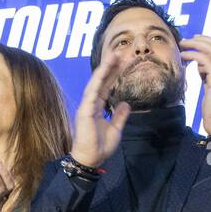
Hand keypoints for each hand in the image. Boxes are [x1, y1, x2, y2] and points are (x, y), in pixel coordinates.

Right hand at [70, 49, 131, 167]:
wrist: (91, 160)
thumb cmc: (100, 147)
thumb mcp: (116, 129)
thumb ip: (119, 116)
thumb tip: (125, 103)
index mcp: (97, 107)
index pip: (106, 86)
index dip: (114, 73)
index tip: (123, 62)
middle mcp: (90, 104)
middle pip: (101, 80)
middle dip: (110, 66)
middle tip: (120, 51)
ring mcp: (86, 106)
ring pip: (96, 83)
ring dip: (104, 68)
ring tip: (113, 55)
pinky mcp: (84, 111)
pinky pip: (92, 93)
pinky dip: (98, 81)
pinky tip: (104, 70)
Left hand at [179, 34, 210, 134]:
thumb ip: (209, 76)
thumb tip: (201, 66)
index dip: (208, 41)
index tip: (195, 39)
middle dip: (201, 39)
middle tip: (186, 40)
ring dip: (195, 45)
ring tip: (182, 46)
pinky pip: (206, 60)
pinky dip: (194, 55)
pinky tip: (184, 57)